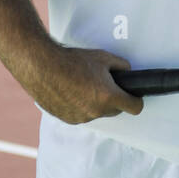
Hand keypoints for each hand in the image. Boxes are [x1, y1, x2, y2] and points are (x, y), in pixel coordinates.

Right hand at [19, 42, 143, 124]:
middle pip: (115, 111)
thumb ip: (122, 66)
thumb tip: (127, 71)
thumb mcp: (104, 57)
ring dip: (96, 103)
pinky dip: (81, 106)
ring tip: (84, 85)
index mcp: (108, 97)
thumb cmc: (73, 61)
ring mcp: (81, 118)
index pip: (135, 108)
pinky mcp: (67, 120)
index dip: (136, 100)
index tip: (134, 95)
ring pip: (97, 113)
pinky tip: (73, 92)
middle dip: (114, 100)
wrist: (42, 67)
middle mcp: (96, 112)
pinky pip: (82, 115)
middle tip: (105, 84)